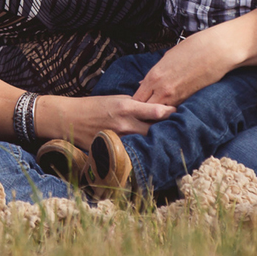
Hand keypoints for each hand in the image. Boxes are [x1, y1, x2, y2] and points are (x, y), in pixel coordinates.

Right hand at [36, 92, 175, 149]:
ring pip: (146, 143)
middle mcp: (125, 123)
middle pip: (155, 130)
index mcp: (126, 106)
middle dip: (169, 131)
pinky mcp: (113, 149)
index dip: (171, 113)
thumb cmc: (93, 106)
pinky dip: (143, 154)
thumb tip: (154, 108)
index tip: (183, 113)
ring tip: (175, 146)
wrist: (70, 118)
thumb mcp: (114, 98)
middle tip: (186, 133)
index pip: (156, 111)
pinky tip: (153, 158)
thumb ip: (134, 104)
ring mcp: (120, 138)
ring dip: (159, 144)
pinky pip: (134, 153)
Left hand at [132, 31, 235, 105]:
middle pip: (145, 110)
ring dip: (158, 115)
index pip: (136, 99)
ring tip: (157, 115)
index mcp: (154, 76)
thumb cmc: (192, 49)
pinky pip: (175, 111)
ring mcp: (176, 97)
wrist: (215, 51)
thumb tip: (143, 84)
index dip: (135, 104)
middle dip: (144, 113)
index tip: (137, 105)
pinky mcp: (189, 101)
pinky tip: (171, 112)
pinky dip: (171, 113)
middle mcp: (162, 89)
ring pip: (160, 114)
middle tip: (145, 114)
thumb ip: (154, 74)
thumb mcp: (166, 58)